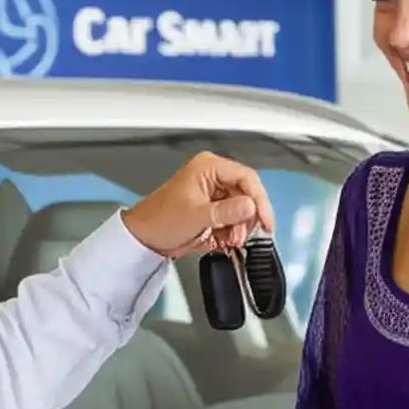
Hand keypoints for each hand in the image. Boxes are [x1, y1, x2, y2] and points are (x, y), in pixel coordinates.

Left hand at [122, 151, 275, 257]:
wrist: (143, 238)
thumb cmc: (159, 220)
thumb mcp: (196, 216)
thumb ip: (226, 211)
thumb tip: (250, 206)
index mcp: (209, 167)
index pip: (246, 178)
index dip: (259, 200)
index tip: (265, 220)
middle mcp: (213, 177)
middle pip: (247, 194)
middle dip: (247, 217)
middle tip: (243, 234)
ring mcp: (213, 194)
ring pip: (242, 209)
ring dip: (240, 228)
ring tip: (230, 240)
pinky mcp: (212, 210)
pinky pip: (232, 219)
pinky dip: (231, 232)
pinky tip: (223, 241)